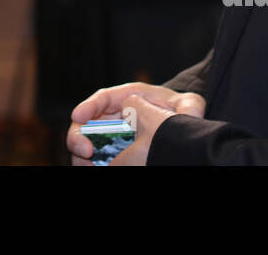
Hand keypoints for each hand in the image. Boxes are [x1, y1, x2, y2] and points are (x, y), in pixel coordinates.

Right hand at [67, 82, 204, 164]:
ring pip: (86, 146)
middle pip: (84, 125)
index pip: (102, 99)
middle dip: (78, 137)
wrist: (180, 128)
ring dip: (82, 157)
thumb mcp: (187, 105)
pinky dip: (94, 166)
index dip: (87, 107)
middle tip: (86, 151)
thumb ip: (189, 106)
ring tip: (90, 166)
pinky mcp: (112, 155)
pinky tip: (99, 169)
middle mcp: (112, 118)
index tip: (78, 116)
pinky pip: (97, 161)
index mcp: (126, 98)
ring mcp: (110, 138)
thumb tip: (187, 113)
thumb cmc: (178, 110)